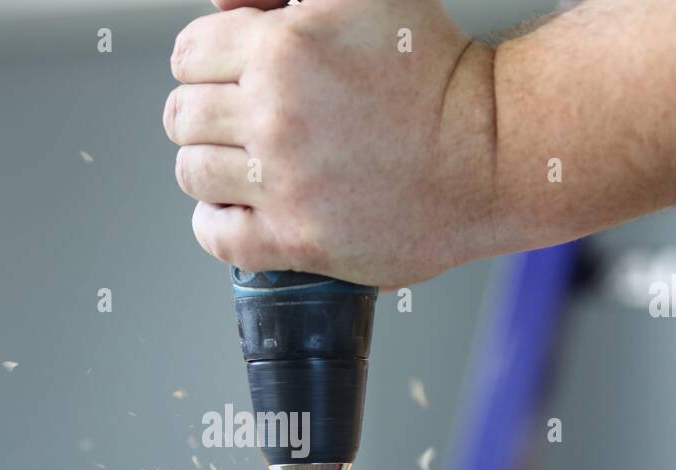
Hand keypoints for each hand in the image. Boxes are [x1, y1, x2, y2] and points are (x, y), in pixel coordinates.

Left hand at [164, 0, 495, 286]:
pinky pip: (216, 235)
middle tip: (246, 121)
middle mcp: (276, 115)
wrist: (492, 152)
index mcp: (283, 48)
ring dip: (211, 166)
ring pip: (192, 173)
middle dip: (206, 114)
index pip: (189, 55)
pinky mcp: (299, 239)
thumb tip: (224, 5)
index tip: (233, 76)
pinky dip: (216, 221)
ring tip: (249, 164)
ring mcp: (285, 183)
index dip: (207, 62)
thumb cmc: (436, 69)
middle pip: (182, 116)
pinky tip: (244, 207)